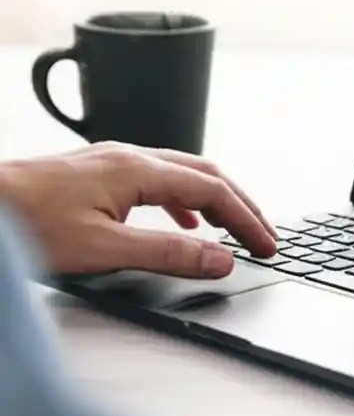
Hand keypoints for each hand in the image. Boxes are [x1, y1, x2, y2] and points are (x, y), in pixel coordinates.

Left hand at [0, 142, 276, 278]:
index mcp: (138, 170)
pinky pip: (157, 181)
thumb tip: (222, 258)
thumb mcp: (103, 250)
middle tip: (265, 236)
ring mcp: (110, 162)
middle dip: (241, 206)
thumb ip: (168, 254)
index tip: (268, 247)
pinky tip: (182, 223)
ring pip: (182, 175)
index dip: (247, 221)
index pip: (213, 192)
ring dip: (215, 202)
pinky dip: (184, 202)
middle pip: (205, 175)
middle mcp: (129, 157)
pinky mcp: (94, 174)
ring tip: (234, 228)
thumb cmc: (24, 225)